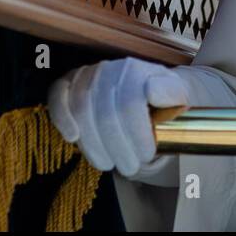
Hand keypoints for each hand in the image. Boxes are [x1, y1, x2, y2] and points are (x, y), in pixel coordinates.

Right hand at [47, 56, 188, 177]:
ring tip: (110, 164)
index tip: (147, 155)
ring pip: (82, 110)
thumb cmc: (163, 99)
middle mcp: (111, 68)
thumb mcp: (178, 96)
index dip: (137, 134)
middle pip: (105, 113)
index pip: (130, 103)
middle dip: (118, 147)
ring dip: (94, 144)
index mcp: (138, 70)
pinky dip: (61, 117)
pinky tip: (73, 138)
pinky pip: (57, 95)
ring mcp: (88, 73)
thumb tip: (151, 91)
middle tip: (130, 168)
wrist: (149, 91)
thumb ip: (171, 93)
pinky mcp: (70, 82)